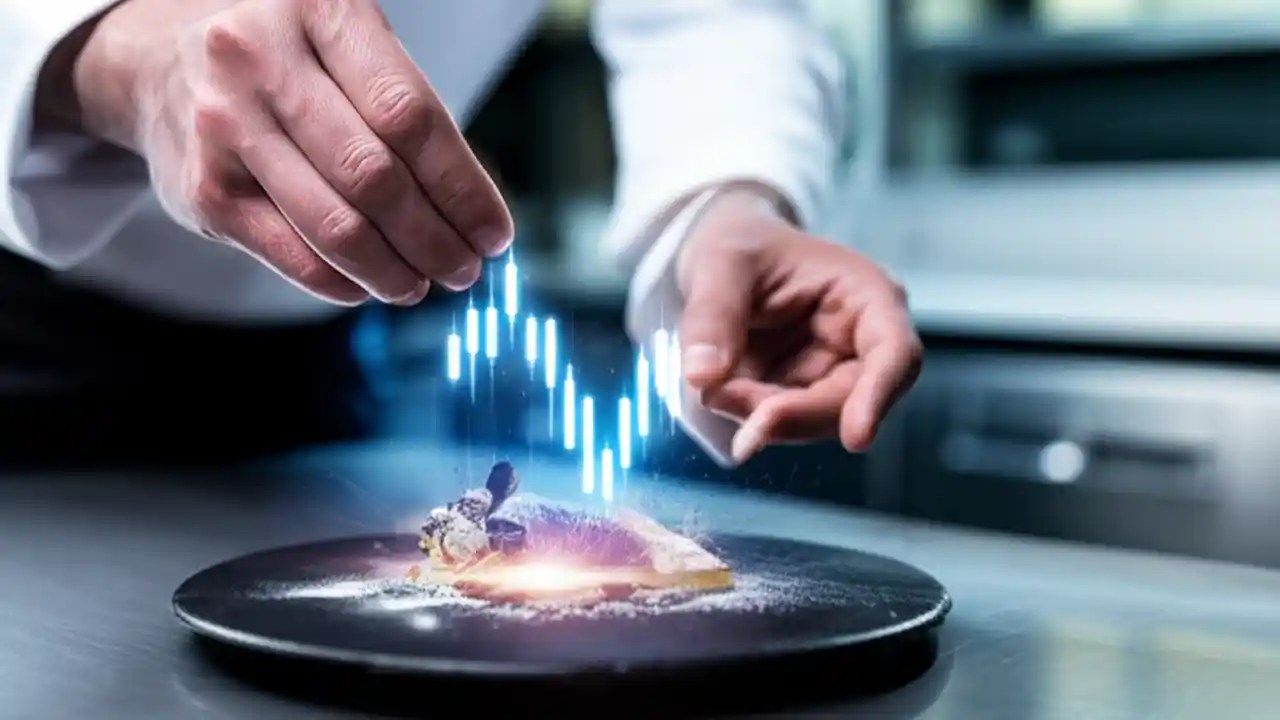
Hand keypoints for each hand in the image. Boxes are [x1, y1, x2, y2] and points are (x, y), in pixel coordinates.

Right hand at [68, 0, 511, 303]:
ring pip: (335, 227)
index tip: (494, 232)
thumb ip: (406, 108)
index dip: (462, 187)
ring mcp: (226, 127)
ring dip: (395, 272)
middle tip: (467, 269)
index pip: (409, 116)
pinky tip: (372, 285)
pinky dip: (344, 283)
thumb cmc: (289, 56)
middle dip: (436, 239)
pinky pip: (292, 255)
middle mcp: (262, 62)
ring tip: (426, 284)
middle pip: (374, 178)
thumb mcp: (346, 40)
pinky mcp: (204, 190)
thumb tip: (474, 212)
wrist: (160, 59)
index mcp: (319, 10)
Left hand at [676, 187, 922, 462]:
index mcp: (866, 296)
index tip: (855, 438)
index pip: (894, 353)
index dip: (878, 397)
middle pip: (850, 402)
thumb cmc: (740, 244)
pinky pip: (780, 423)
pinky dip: (746, 416)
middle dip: (791, 414)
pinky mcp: (800, 396)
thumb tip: (703, 378)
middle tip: (729, 404)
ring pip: (811, 422)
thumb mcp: (719, 263)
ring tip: (714, 387)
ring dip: (761, 418)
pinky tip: (718, 392)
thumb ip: (712, 315)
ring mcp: (831, 374)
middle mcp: (860, 343)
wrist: (726, 256)